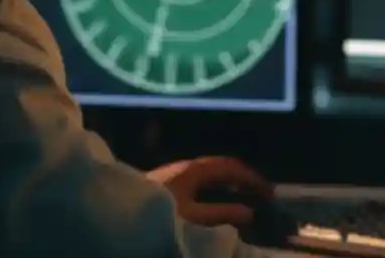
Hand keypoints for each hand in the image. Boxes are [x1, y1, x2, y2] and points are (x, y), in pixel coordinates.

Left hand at [147, 156, 272, 226]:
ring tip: (242, 200)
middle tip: (260, 195)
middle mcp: (185, 167)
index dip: (252, 178)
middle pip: (219, 168)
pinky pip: (198, 182)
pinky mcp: (165, 185)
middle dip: (242, 179)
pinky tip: (214, 204)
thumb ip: (221, 215)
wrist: (113, 210)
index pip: (230, 166)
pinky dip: (214, 190)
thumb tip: (250, 212)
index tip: (270, 193)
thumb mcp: (192, 218)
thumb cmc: (155, 212)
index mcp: (194, 170)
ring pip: (207, 175)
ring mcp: (173, 175)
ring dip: (227, 185)